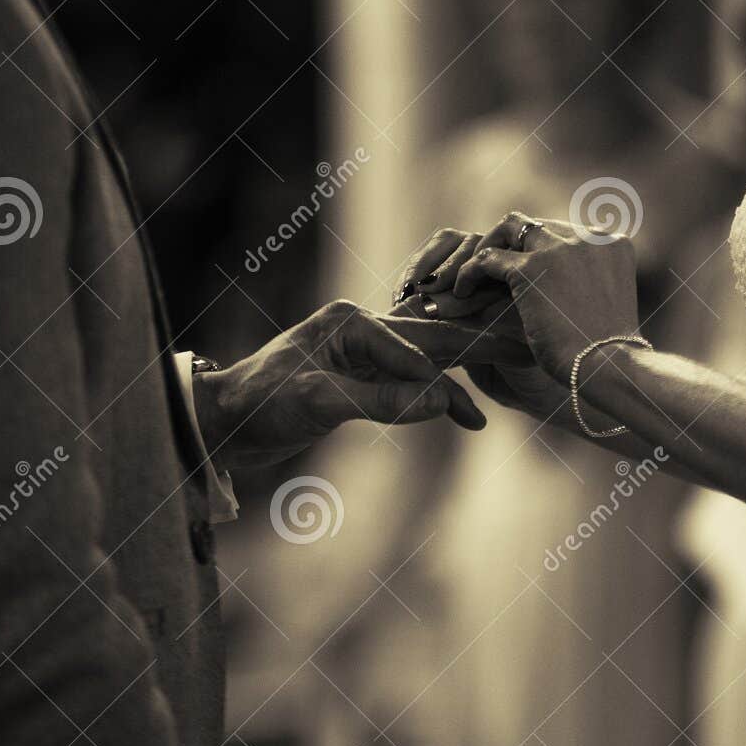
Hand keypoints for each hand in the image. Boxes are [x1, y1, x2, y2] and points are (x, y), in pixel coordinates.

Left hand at [187, 301, 514, 471]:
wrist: (223, 424)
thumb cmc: (260, 405)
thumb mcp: (321, 404)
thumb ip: (383, 402)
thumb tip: (442, 404)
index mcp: (352, 321)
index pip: (414, 356)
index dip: (450, 386)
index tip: (485, 409)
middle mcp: (359, 329)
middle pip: (429, 344)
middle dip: (475, 355)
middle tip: (523, 354)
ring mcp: (359, 353)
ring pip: (421, 364)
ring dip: (455, 383)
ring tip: (497, 394)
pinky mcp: (356, 379)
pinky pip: (405, 384)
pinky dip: (431, 397)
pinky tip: (456, 409)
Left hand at [400, 213, 641, 380]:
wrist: (607, 369)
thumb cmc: (607, 354)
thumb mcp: (600, 305)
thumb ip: (581, 283)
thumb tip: (550, 285)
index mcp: (612, 243)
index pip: (564, 232)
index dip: (538, 250)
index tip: (519, 271)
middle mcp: (588, 236)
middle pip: (538, 226)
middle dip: (512, 244)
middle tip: (491, 270)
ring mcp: (560, 248)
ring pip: (510, 228)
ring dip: (490, 247)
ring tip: (473, 275)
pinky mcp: (531, 268)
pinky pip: (487, 257)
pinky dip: (470, 272)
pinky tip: (462, 292)